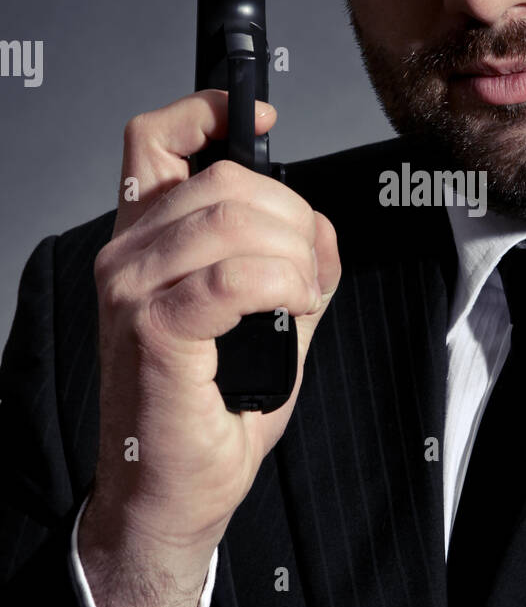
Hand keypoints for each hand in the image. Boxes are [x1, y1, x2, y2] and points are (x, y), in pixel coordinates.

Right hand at [78, 90, 339, 606]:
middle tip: (309, 272)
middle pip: (225, 178)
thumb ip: (286, 262)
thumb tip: (318, 227)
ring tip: (301, 298)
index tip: (262, 118)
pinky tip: (293, 307)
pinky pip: (236, 275)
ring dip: (294, 253)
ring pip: (235, 218)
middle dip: (294, 215)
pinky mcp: (155, 329)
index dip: (208, 112)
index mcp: (142, 244)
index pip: (154, 141)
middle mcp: (125, 256)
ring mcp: (131, 290)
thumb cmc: (210, 412)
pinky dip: (283, 284)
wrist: (171, 495)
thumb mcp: (263, 318)